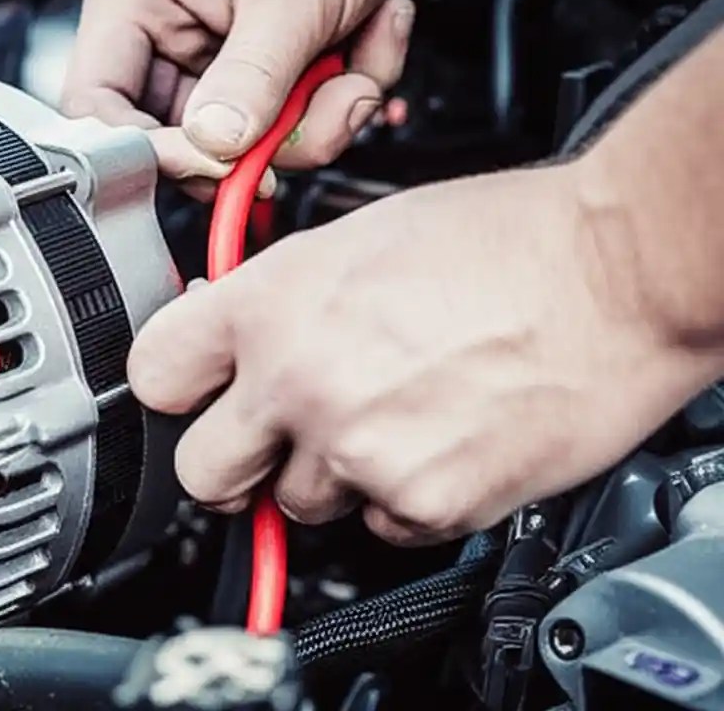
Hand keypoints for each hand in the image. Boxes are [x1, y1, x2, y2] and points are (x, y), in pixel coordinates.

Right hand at [61, 0, 413, 199]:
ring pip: (261, 138)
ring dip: (328, 112)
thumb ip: (252, 76)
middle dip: (271, 141)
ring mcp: (232, 55)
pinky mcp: (284, 66)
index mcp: (139, 5)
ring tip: (360, 59)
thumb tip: (217, 146)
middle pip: (193, 139)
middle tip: (316, 119)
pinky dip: (355, 83)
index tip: (216, 165)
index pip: (103, 107)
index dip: (151, 151)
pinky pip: (309, 115)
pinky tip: (372, 30)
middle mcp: (178, 36)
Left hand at [128, 160, 720, 544]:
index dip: (172, 389)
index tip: (193, 396)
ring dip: (332, 477)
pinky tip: (440, 443)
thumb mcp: (353, 238)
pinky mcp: (419, 503)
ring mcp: (354, 449)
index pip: (152, 375)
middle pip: (200, 472)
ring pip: (295, 505)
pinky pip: (377, 528)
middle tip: (275, 440)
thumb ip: (277, 301)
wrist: (615, 274)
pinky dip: (402, 501)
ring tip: (396, 418)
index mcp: (268, 304)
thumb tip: (234, 342)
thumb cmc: (502, 242)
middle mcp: (296, 380)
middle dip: (234, 462)